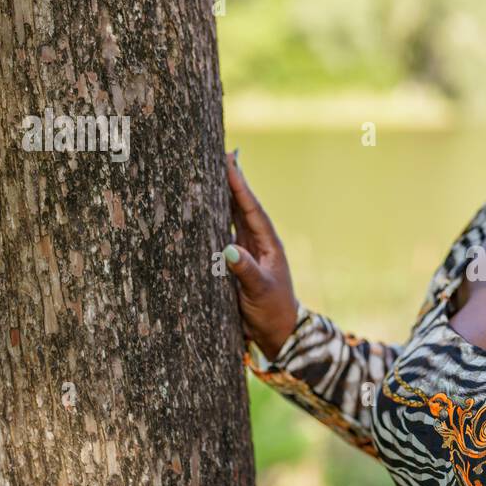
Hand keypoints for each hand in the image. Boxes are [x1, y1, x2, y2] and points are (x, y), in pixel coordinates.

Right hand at [223, 150, 299, 360]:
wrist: (279, 333)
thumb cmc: (273, 312)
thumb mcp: (259, 292)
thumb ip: (245, 271)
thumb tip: (229, 250)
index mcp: (268, 244)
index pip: (251, 208)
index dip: (239, 185)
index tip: (230, 160)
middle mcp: (258, 242)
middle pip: (242, 206)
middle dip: (231, 180)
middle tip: (221, 152)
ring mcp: (248, 250)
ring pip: (233, 217)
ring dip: (223, 195)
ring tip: (212, 170)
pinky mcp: (238, 262)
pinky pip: (225, 233)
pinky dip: (216, 218)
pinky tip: (206, 207)